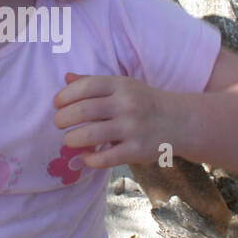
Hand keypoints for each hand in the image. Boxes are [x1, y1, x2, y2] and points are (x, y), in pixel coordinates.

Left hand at [51, 72, 170, 170]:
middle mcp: (127, 105)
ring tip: (70, 139)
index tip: (57, 104)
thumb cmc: (144, 102)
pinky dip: (89, 159)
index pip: (85, 87)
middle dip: (62, 119)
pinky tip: (86, 156)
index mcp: (121, 85)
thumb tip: (66, 78)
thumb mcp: (123, 86)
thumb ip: (94, 82)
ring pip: (89, 136)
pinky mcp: (137, 151)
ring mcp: (132, 129)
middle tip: (59, 124)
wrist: (180, 121)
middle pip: (82, 111)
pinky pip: (104, 159)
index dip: (64, 96)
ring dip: (71, 139)